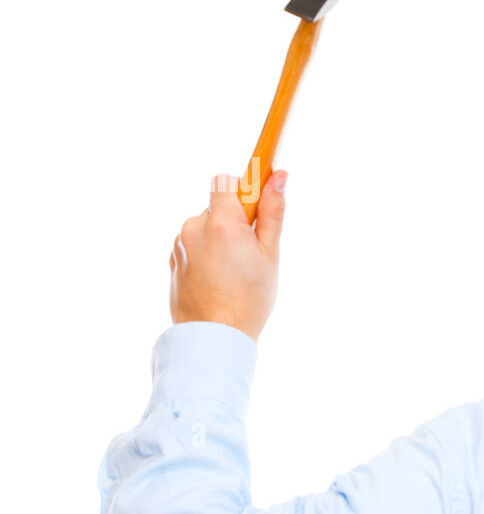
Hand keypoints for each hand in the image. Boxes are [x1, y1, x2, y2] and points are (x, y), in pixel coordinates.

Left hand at [169, 171, 286, 340]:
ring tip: (234, 270)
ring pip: (206, 226)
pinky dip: (207, 252)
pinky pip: (194, 243)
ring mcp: (180, 243)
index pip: (227, 181)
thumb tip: (279, 176)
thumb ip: (273, 212)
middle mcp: (194, 227)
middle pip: (217, 206)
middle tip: (251, 251)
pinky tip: (219, 278)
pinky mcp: (173, 258)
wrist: (214, 338)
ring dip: (220, 238)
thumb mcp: (270, 254)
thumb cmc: (248, 299)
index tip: (257, 207)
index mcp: (221, 223)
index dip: (244, 191)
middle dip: (234, 220)